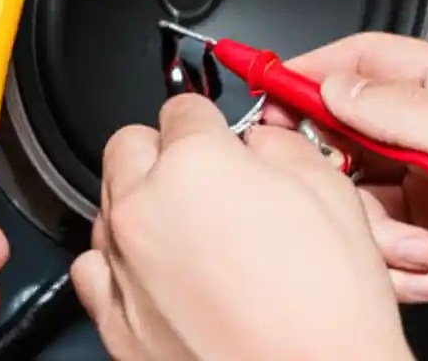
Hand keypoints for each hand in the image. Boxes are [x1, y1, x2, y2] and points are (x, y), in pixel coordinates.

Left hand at [71, 94, 416, 360]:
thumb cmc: (328, 311)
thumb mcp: (331, 194)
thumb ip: (281, 148)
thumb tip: (259, 144)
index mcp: (195, 164)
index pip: (183, 108)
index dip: (211, 123)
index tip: (222, 139)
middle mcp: (145, 208)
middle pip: (129, 146)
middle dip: (165, 153)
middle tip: (206, 181)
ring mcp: (122, 266)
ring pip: (109, 205)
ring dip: (143, 206)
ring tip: (196, 237)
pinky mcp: (114, 318)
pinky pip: (96, 269)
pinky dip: (121, 262)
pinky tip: (161, 272)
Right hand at [272, 33, 427, 360]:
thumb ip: (403, 111)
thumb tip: (336, 85)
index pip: (369, 58)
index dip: (312, 68)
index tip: (264, 83)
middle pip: (350, 122)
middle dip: (327, 150)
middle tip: (311, 172)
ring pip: (355, 187)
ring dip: (367, 218)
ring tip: (408, 241)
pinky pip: (376, 238)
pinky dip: (386, 256)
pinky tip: (423, 268)